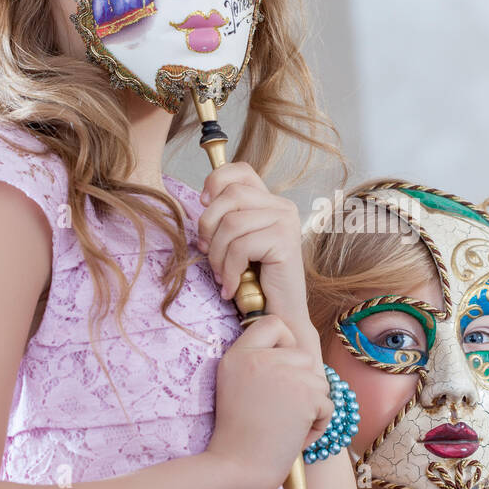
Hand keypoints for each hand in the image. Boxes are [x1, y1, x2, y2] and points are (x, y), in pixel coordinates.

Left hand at [197, 163, 310, 340]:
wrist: (279, 317)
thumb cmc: (255, 283)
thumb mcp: (236, 243)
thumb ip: (227, 219)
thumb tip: (203, 201)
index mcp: (270, 202)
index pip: (241, 171)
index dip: (216, 180)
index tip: (203, 204)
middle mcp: (282, 206)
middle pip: (230, 195)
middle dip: (208, 226)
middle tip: (206, 253)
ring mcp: (286, 222)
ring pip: (231, 223)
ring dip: (217, 254)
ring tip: (220, 275)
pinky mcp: (285, 241)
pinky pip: (240, 246)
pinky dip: (228, 270)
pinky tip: (230, 286)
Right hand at [208, 314, 333, 488]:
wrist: (237, 468)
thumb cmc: (237, 435)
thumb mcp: (233, 385)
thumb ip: (258, 362)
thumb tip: (295, 352)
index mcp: (238, 354)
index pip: (273, 323)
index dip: (284, 342)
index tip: (279, 367)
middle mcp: (260, 358)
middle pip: (304, 355)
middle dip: (302, 383)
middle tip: (280, 410)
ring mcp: (285, 374)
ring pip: (320, 381)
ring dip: (310, 406)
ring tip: (284, 425)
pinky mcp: (306, 395)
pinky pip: (327, 405)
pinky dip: (317, 425)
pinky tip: (293, 437)